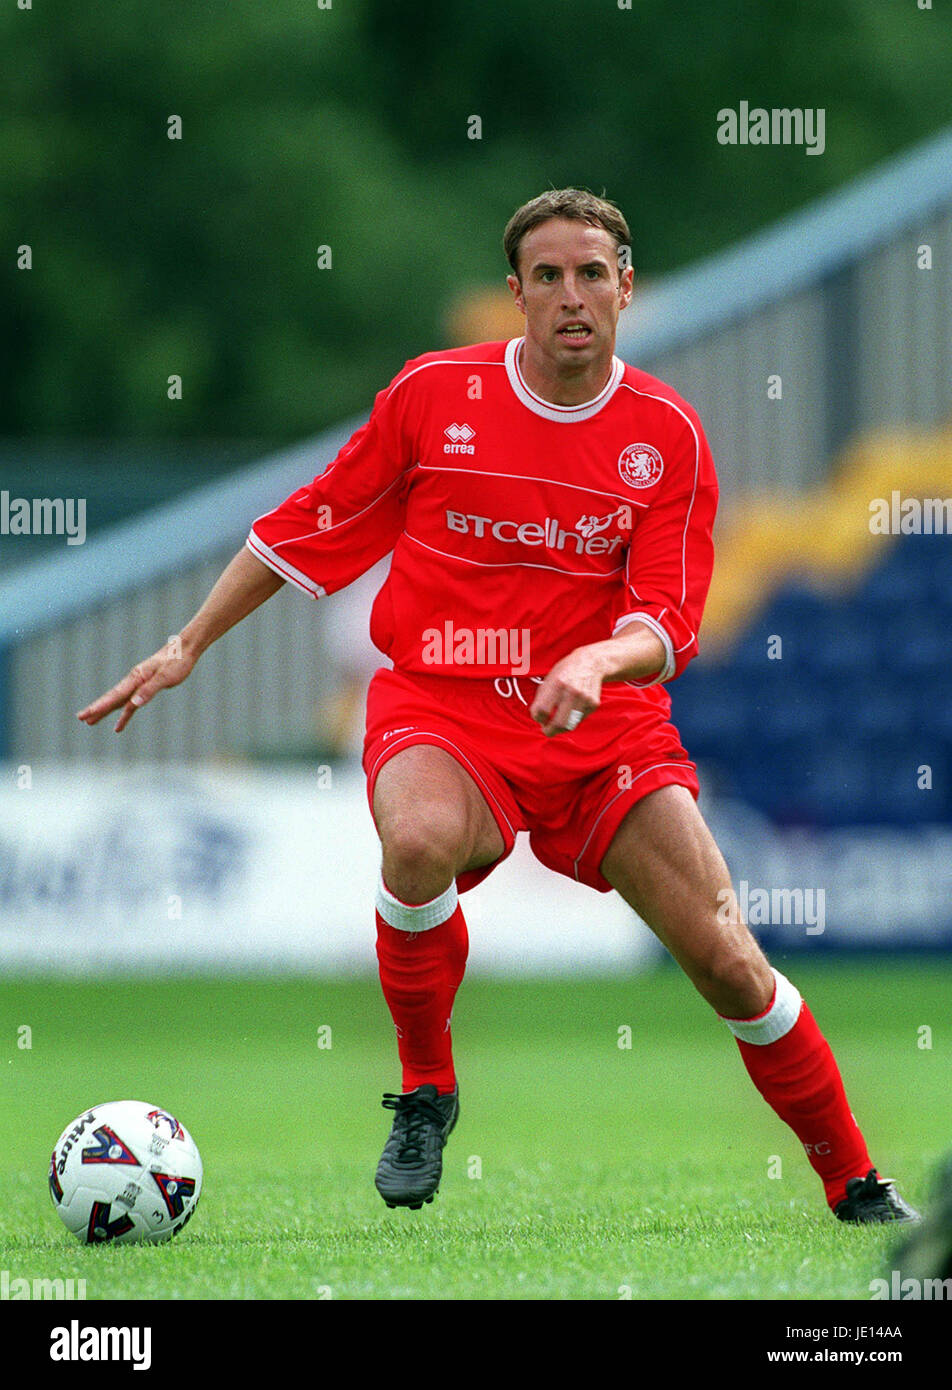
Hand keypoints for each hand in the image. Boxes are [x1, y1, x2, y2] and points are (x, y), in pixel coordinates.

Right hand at [76, 636, 196, 731]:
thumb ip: (149, 690)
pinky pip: (130, 703)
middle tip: (80, 718)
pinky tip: (119, 724)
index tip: (86, 715)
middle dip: (96, 709)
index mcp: (136, 677)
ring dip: (105, 711)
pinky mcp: (146, 688)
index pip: (115, 695)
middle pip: (111, 698)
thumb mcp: (166, 677)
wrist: (184, 650)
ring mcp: (138, 684)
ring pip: (118, 701)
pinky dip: (124, 714)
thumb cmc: (176, 662)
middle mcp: (134, 681)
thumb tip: (133, 704)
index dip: (100, 707)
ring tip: (90, 722)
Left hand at [530, 646, 606, 737]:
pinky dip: (571, 719)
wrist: (591, 663)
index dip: (538, 717)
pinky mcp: (593, 704)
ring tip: (556, 723)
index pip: (542, 710)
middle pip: (558, 723)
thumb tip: (538, 718)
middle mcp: (572, 691)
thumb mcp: (550, 679)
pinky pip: (579, 719)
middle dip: (549, 731)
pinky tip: (570, 710)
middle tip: (546, 730)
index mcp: (557, 683)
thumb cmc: (565, 672)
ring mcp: (585, 699)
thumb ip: (541, 698)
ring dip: (560, 728)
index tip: (539, 718)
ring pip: (569, 725)